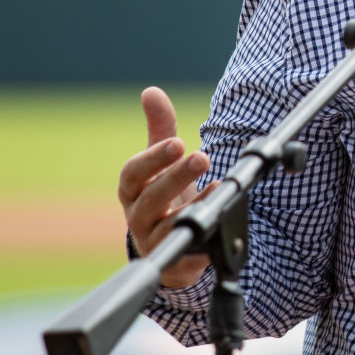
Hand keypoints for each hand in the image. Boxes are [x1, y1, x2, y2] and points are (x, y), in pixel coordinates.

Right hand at [117, 86, 212, 288]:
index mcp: (133, 191)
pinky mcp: (176, 262)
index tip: (178, 142)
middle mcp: (138, 216)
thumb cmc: (163, 196)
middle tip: (202, 156)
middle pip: (151, 198)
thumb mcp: (160, 163)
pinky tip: (222, 217)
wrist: (170, 246)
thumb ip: (159, 129)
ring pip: (170, 226)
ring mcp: (155, 240)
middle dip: (176, 177)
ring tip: (218, 185)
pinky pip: (190, 252)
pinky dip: (205, 237)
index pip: (133, 174)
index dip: (153, 159)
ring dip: (194, 206)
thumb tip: (151, 92)